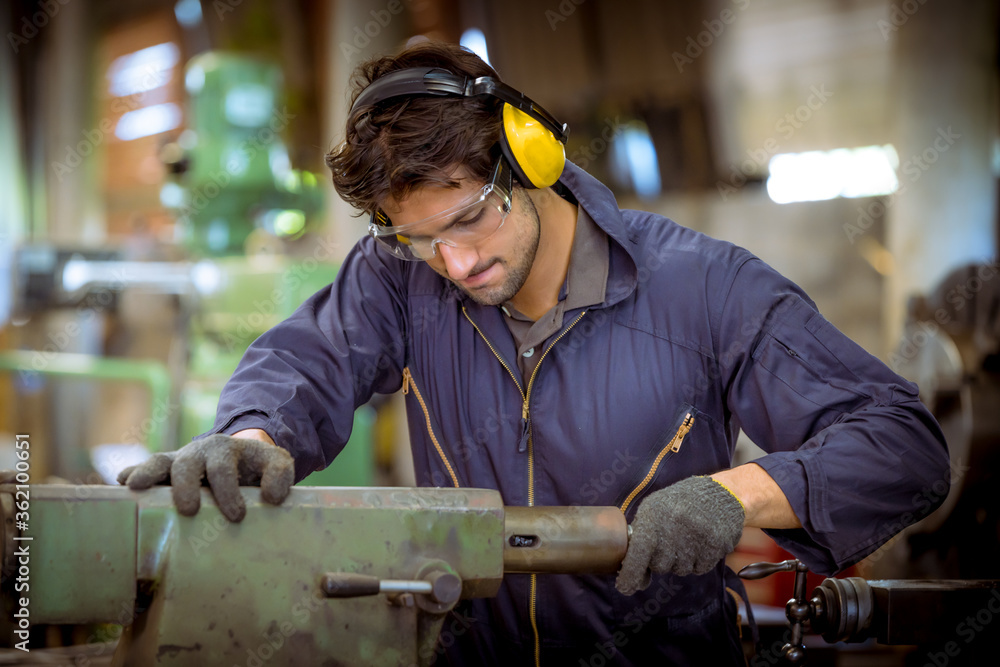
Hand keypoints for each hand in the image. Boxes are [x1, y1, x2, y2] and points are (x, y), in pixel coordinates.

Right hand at [117, 433, 294, 521]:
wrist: (242, 458)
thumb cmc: (259, 467)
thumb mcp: (277, 463)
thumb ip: (281, 475)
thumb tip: (271, 498)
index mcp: (226, 449)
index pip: (223, 468)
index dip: (228, 491)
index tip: (237, 515)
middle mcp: (198, 452)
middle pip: (187, 464)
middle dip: (187, 485)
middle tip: (190, 509)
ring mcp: (179, 461)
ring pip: (160, 462)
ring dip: (147, 473)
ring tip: (134, 487)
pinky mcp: (166, 473)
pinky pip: (147, 469)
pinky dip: (132, 473)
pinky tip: (121, 484)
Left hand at [615, 476, 744, 594]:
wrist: (719, 494)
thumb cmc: (679, 504)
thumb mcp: (654, 509)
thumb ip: (641, 536)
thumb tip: (632, 573)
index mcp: (653, 516)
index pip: (638, 552)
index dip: (631, 573)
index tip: (625, 588)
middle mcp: (673, 527)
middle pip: (659, 566)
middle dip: (662, 560)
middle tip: (671, 541)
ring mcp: (695, 537)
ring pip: (680, 570)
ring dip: (681, 561)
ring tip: (687, 538)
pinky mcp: (715, 545)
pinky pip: (699, 569)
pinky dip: (698, 561)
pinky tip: (700, 543)